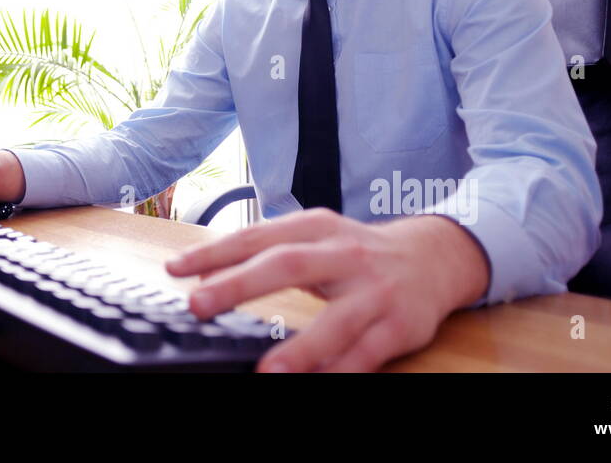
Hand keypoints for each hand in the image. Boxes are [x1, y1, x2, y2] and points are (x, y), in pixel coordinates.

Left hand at [165, 208, 489, 371]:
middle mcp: (344, 253)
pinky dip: (343, 371)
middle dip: (240, 284)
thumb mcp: (314, 240)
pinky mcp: (399, 325)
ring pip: (336, 319)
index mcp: (316, 227)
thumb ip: (268, 254)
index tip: (176, 269)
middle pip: (287, 264)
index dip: (215, 253)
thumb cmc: (358, 252)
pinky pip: (368, 354)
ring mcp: (374, 291)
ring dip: (301, 347)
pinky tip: (317, 382)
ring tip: (268, 370)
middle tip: (199, 304)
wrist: (434, 257)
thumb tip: (205, 276)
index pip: (257, 237)